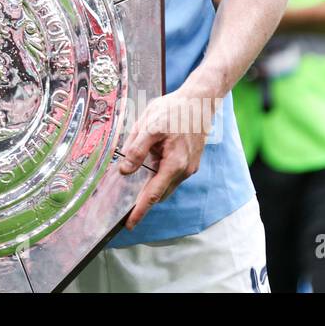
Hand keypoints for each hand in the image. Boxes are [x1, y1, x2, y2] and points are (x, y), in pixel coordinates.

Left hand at [117, 89, 211, 229]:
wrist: (199, 101)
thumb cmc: (175, 110)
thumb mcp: (150, 125)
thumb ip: (137, 149)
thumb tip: (125, 170)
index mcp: (175, 164)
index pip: (153, 194)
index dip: (140, 210)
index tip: (130, 224)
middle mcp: (184, 170)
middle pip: (160, 193)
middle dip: (144, 204)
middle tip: (127, 213)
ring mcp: (189, 167)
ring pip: (165, 185)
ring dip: (151, 190)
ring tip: (133, 194)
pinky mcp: (189, 161)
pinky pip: (170, 176)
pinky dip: (158, 179)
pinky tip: (146, 174)